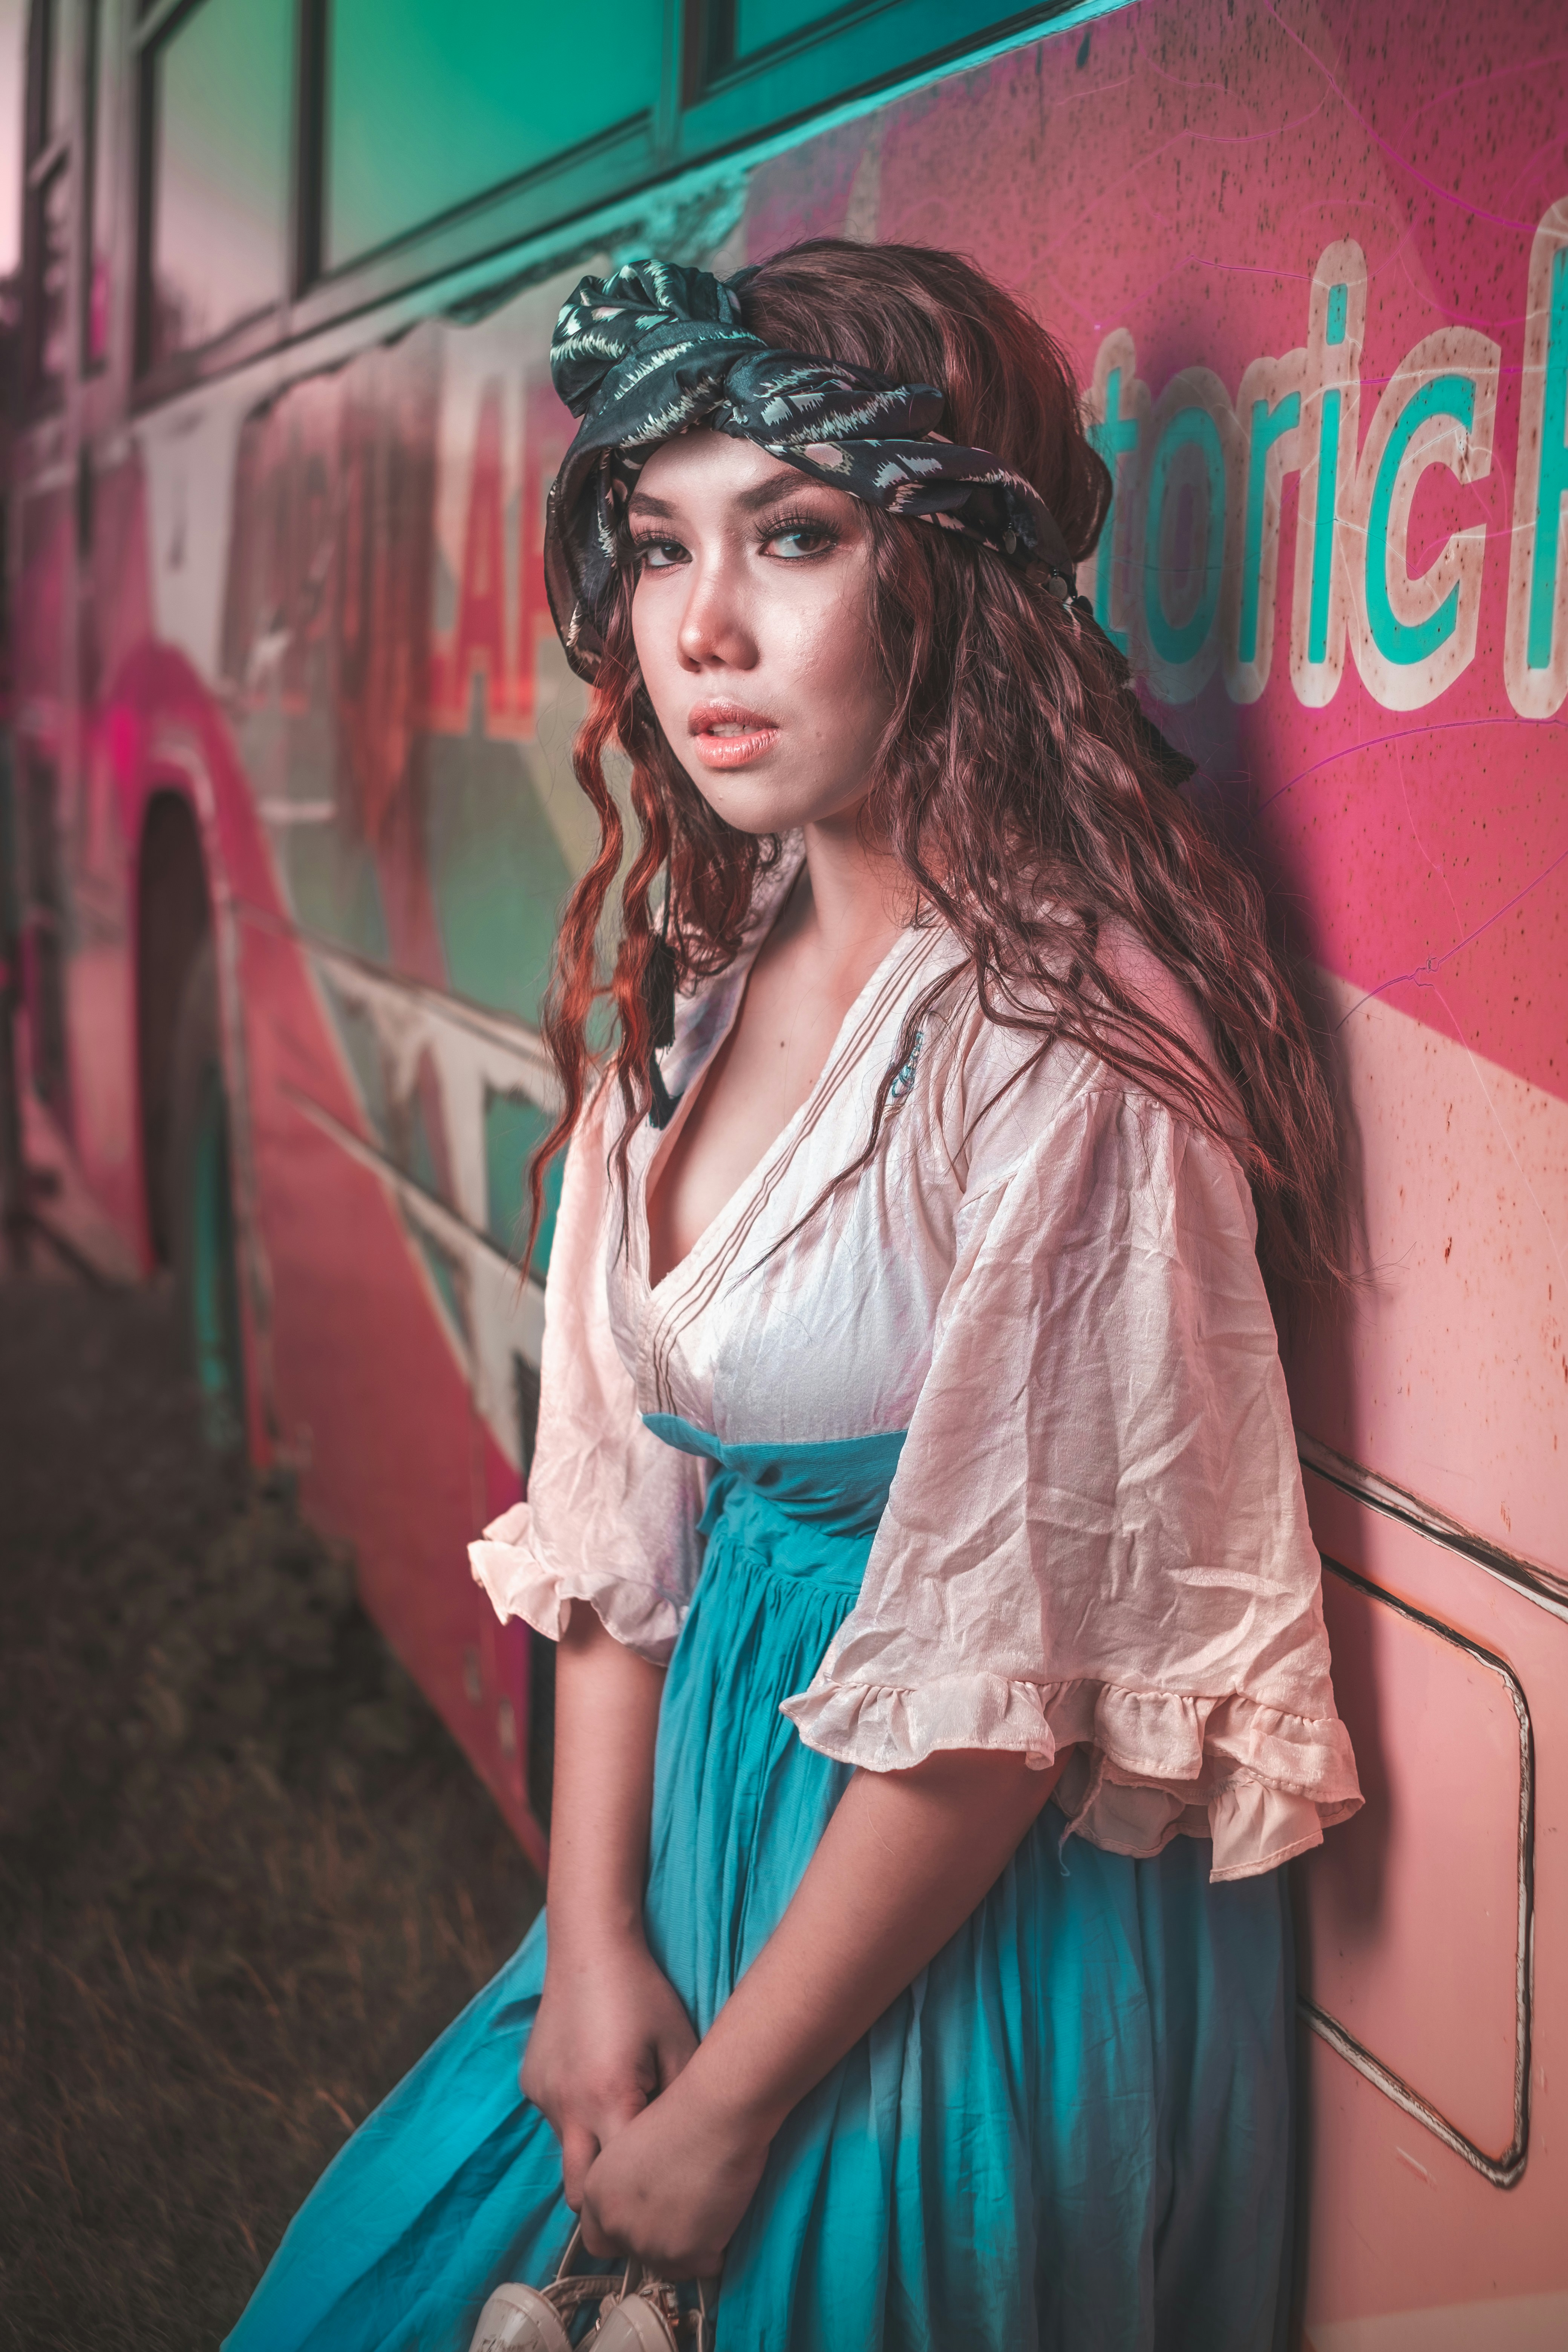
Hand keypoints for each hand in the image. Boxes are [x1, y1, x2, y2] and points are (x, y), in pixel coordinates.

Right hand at [521, 1934, 697, 2208]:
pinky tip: (599, 2085)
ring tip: (624, 2125)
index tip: (665, 2201)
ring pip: (568, 2155)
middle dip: (607, 2203)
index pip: (620, 2188)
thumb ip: (683, 2107)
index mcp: (609, 2101)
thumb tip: (692, 2159)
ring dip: (593, 2154)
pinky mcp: (530, 2084)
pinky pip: (556, 2121)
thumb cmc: (644, 1995)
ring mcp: (543, 2097)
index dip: (643, 2200)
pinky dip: (577, 2120)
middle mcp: (568, 2109)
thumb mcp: (679, 2046)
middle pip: (581, 2196)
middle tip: (638, 2192)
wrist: (590, 1947)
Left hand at [580, 2065, 770, 2276]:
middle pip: (637, 2256)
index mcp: (597, 2192)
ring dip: (691, 2245)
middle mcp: (614, 2222)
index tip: (650, 2219)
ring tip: (708, 2204)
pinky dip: (718, 2247)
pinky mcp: (684, 2253)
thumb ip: (626, 2186)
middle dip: (661, 2240)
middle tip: (687, 2209)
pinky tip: (724, 2209)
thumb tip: (644, 2208)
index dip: (625, 2233)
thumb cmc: (685, 2112)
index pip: (598, 2240)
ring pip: (672, 2266)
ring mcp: (648, 2242)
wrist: (717, 2108)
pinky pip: (705, 2266)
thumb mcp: (634, 2147)